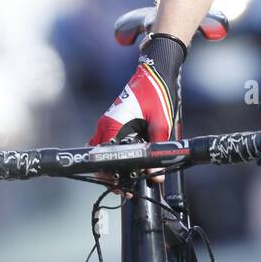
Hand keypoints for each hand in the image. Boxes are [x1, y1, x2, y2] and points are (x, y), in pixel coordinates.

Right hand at [89, 52, 178, 188]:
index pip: (104, 157)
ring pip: (102, 152)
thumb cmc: (157, 94)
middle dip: (110, 175)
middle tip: (125, 188)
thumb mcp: (160, 122)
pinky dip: (113, 155)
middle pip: (100, 158)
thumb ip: (157, 147)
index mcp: (112, 124)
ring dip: (111, 166)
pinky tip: (127, 164)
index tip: (123, 186)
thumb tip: (155, 174)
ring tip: (126, 180)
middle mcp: (105, 125)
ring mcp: (107, 123)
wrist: (154, 73)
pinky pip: (107, 144)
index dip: (112, 175)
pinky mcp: (112, 123)